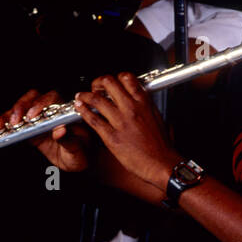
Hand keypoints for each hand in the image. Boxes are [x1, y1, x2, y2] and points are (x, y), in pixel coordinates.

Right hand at [0, 88, 90, 172]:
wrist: (76, 163)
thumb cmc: (81, 154)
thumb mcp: (77, 150)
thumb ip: (69, 140)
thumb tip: (60, 130)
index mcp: (64, 113)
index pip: (52, 99)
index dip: (40, 104)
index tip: (33, 116)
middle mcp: (50, 112)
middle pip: (32, 99)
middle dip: (20, 107)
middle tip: (15, 121)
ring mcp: (37, 120)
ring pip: (20, 109)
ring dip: (7, 116)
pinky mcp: (28, 129)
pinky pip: (13, 123)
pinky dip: (3, 125)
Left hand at [73, 74, 180, 201]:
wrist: (161, 163)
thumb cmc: (160, 145)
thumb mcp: (156, 117)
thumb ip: (144, 105)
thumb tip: (136, 98)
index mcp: (144, 102)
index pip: (126, 78)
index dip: (114, 78)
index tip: (109, 84)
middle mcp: (131, 108)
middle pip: (109, 83)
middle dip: (98, 83)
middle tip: (95, 89)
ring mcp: (121, 122)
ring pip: (97, 100)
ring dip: (85, 96)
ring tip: (80, 96)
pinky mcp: (112, 137)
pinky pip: (93, 120)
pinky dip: (83, 111)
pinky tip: (80, 108)